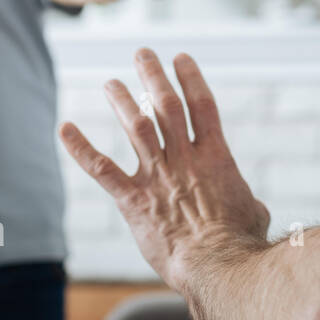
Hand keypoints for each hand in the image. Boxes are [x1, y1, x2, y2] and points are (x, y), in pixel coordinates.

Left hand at [58, 48, 269, 291]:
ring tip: (111, 83)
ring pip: (137, 127)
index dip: (190, 78)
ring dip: (123, 101)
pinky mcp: (134, 201)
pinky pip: (102, 169)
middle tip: (142, 54)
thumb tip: (250, 206)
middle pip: (166, 106)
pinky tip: (65, 128)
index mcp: (216, 157)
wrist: (217, 265)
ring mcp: (158, 177)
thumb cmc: (241, 242)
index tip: (180, 58)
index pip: (201, 106)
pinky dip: (81, 147)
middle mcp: (185, 159)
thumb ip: (247, 199)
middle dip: (153, 76)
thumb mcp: (255, 212)